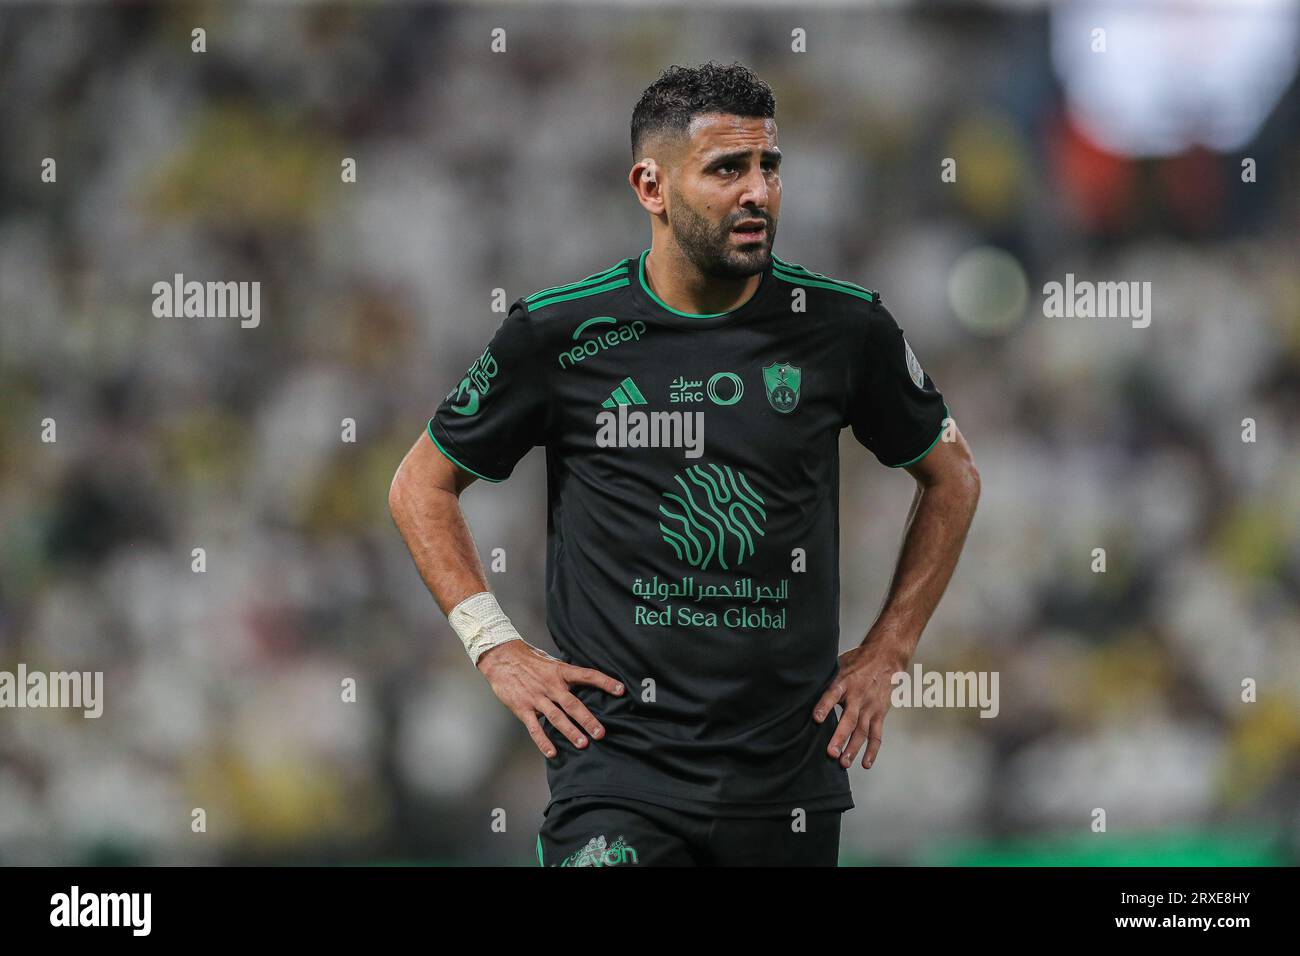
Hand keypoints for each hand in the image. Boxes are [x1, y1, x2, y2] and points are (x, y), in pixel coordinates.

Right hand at [477, 640, 624, 757]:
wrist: (501, 658)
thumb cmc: (529, 660)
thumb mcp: (551, 662)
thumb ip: (567, 674)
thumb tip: (586, 682)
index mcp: (560, 671)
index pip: (587, 675)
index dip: (605, 682)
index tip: (620, 690)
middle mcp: (551, 686)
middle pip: (573, 704)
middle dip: (588, 719)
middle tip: (601, 733)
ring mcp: (536, 698)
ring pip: (556, 718)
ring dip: (570, 732)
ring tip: (583, 744)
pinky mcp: (523, 709)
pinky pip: (535, 728)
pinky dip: (543, 741)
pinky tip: (553, 753)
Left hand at [811, 642, 906, 769]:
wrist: (886, 657)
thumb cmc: (858, 662)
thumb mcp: (839, 664)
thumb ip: (824, 679)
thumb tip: (801, 687)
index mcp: (845, 682)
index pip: (833, 694)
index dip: (824, 706)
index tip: (816, 719)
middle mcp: (858, 696)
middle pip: (849, 719)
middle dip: (840, 737)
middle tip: (831, 752)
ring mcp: (870, 707)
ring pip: (862, 731)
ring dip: (853, 748)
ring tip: (844, 763)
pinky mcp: (879, 714)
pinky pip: (876, 735)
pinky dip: (872, 750)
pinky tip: (865, 763)